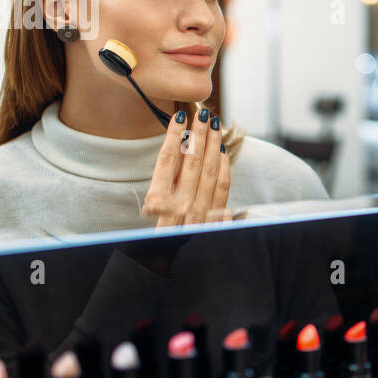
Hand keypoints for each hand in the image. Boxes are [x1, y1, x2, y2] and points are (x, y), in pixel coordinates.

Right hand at [141, 109, 232, 227]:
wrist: (166, 264)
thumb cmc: (155, 235)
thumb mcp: (153, 209)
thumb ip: (163, 183)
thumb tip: (179, 145)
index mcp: (157, 202)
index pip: (168, 159)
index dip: (175, 135)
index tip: (180, 115)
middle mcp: (178, 207)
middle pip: (192, 161)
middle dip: (199, 133)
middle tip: (203, 112)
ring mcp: (200, 214)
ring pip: (211, 171)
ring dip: (214, 144)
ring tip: (215, 125)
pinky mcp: (216, 221)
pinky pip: (223, 189)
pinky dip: (225, 167)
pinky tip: (223, 152)